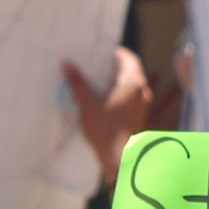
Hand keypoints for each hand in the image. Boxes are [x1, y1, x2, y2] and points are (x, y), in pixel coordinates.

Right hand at [65, 47, 150, 188]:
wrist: (119, 157)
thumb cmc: (105, 127)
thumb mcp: (87, 102)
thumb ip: (77, 82)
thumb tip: (66, 64)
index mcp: (133, 82)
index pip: (129, 58)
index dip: (116, 53)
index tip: (103, 52)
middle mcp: (142, 91)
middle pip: (130, 71)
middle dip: (114, 68)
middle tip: (96, 66)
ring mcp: (142, 105)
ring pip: (131, 86)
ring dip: (117, 82)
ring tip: (98, 83)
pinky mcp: (138, 117)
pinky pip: (130, 99)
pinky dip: (119, 95)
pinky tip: (104, 101)